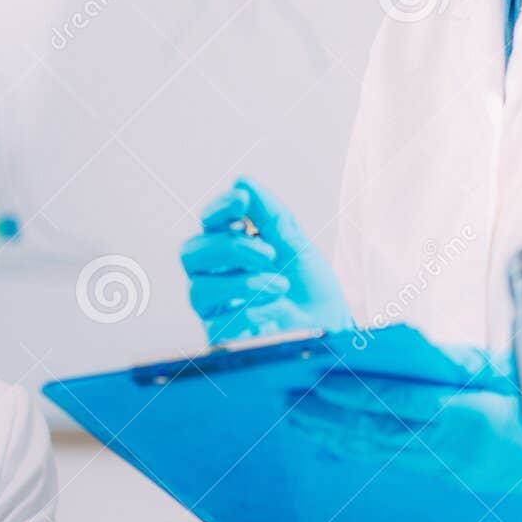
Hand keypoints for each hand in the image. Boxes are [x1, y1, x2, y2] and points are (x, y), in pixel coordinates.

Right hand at [179, 177, 350, 341]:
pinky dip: (249, 308)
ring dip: (242, 281)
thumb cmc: (311, 289)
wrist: (330, 329)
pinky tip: (275, 306)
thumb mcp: (296, 245)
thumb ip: (269, 216)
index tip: (241, 200)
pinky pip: (218, 321)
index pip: (208, 225)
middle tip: (268, 253)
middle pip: (191, 253)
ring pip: (198, 287)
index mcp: (230, 251)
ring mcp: (216, 309)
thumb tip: (242, 181)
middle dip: (229, 247)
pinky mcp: (222, 339)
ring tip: (280, 284)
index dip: (219, 210)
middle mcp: (215, 278)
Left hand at [286, 349, 521, 496]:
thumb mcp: (497, 372)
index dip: (355, 393)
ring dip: (333, 434)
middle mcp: (444, 443)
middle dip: (329, 416)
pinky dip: (354, 451)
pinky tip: (329, 443)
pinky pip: (384, 460)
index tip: (322, 381)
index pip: (397, 401)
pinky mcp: (432, 472)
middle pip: (374, 429)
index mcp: (463, 413)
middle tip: (293, 403)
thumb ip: (453, 362)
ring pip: (374, 449)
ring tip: (300, 420)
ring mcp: (437, 462)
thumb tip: (413, 351)